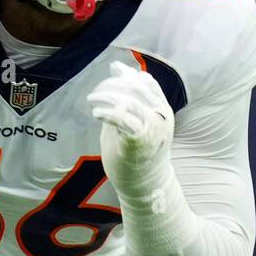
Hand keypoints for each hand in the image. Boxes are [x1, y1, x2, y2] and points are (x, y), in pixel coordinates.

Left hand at [87, 61, 172, 183]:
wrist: (143, 184)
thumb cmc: (135, 153)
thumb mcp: (133, 121)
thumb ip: (126, 100)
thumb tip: (117, 73)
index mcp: (162, 110)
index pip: (148, 83)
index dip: (129, 74)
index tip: (113, 71)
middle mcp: (161, 117)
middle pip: (137, 89)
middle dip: (114, 85)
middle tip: (96, 91)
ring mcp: (153, 128)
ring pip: (129, 101)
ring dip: (107, 97)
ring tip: (92, 99)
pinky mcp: (140, 140)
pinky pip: (123, 118)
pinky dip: (108, 112)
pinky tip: (97, 113)